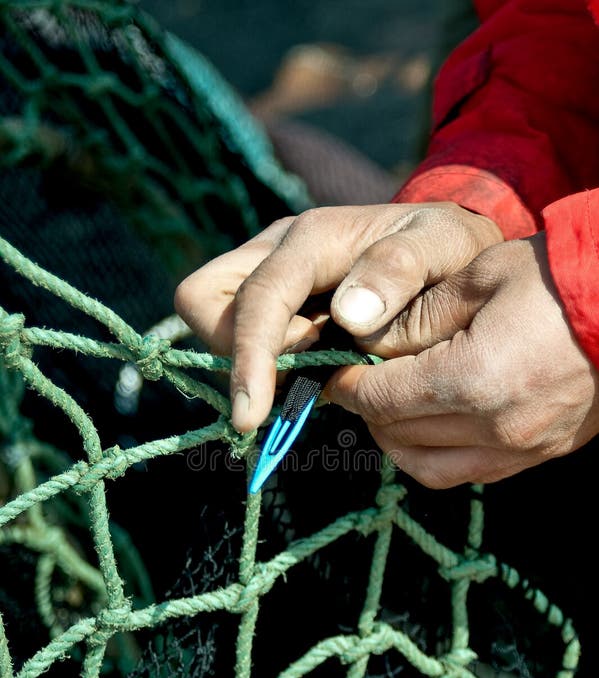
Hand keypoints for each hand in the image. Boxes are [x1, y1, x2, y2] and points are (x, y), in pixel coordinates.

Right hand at [174, 203, 501, 430]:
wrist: (450, 249)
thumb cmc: (450, 248)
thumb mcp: (443, 244)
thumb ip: (400, 267)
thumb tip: (346, 316)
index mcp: (314, 238)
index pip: (259, 295)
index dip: (250, 355)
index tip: (252, 415)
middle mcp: (276, 252)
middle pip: (203, 302)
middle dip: (239, 354)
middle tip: (307, 371)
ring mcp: (269, 279)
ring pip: (215, 324)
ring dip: (256, 364)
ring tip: (323, 368)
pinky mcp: (276, 310)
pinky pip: (245, 345)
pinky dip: (271, 371)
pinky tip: (321, 374)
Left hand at [324, 234, 598, 487]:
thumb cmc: (557, 279)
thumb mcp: (479, 277)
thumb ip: (416, 317)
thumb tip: (365, 343)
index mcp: (472, 379)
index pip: (381, 399)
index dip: (349, 385)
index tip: (339, 370)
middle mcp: (494, 427)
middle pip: (397, 434)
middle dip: (370, 408)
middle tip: (364, 381)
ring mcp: (520, 448)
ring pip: (426, 467)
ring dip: (398, 440)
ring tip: (395, 405)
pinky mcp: (539, 455)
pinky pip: (468, 472)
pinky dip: (438, 454)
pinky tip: (436, 422)